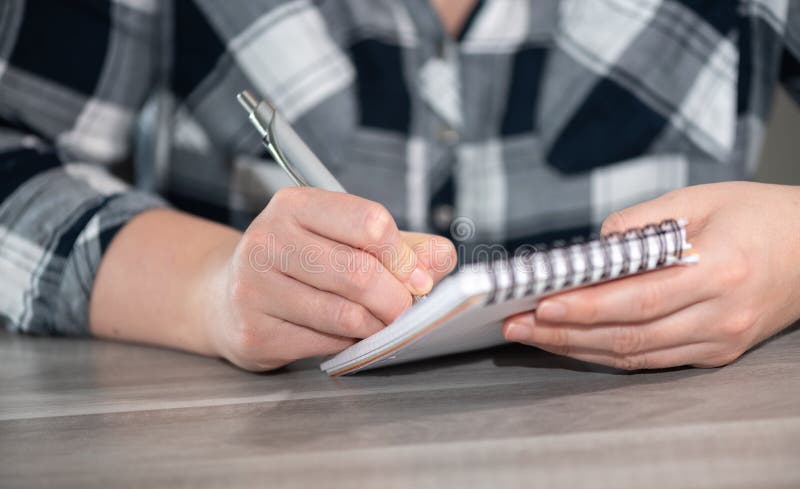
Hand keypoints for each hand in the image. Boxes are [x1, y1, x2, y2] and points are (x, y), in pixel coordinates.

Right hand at [199, 187, 455, 370]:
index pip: (370, 222)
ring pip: (345, 315)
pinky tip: (349, 336)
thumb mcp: (344, 238)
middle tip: (405, 309)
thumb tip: (442, 258)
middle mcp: (268, 240)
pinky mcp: (255, 331)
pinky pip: (326, 344)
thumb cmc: (297, 262)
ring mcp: (255, 288)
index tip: (417, 277)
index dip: (404, 256)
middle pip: (360, 273)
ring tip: (380, 324)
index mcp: (294, 205)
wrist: (226, 297)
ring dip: (377, 327)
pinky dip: (351, 345)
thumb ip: (400, 246)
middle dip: (397, 299)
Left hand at [502, 182, 799, 369]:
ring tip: (533, 336)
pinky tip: (574, 345)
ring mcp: (719, 340)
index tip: (540, 304)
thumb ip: (639, 223)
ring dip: (578, 349)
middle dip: (565, 333)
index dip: (584, 306)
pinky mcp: (716, 353)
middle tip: (518, 325)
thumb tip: (590, 250)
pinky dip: (608, 355)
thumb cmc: (758, 215)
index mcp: (717, 270)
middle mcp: (719, 315)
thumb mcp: (698, 199)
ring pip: (635, 355)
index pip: (635, 298)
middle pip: (627, 335)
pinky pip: (652, 360)